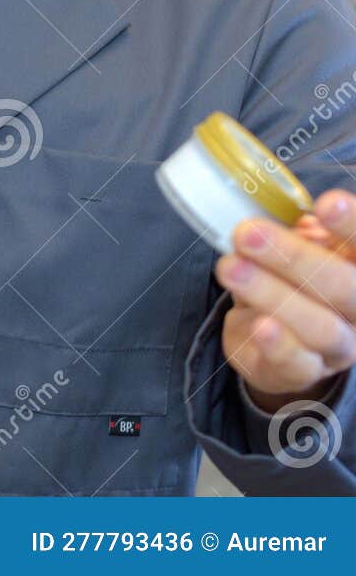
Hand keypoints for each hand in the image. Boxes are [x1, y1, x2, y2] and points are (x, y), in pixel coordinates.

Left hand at [218, 189, 355, 412]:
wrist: (269, 340)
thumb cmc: (288, 282)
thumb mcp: (293, 251)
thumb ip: (301, 235)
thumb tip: (299, 222)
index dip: (353, 224)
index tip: (327, 203)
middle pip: (345, 286)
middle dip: (296, 257)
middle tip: (247, 233)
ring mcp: (337, 347)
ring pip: (320, 326)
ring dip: (272, 294)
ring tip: (231, 268)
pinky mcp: (302, 372)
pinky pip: (297, 361)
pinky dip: (278, 343)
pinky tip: (259, 325)